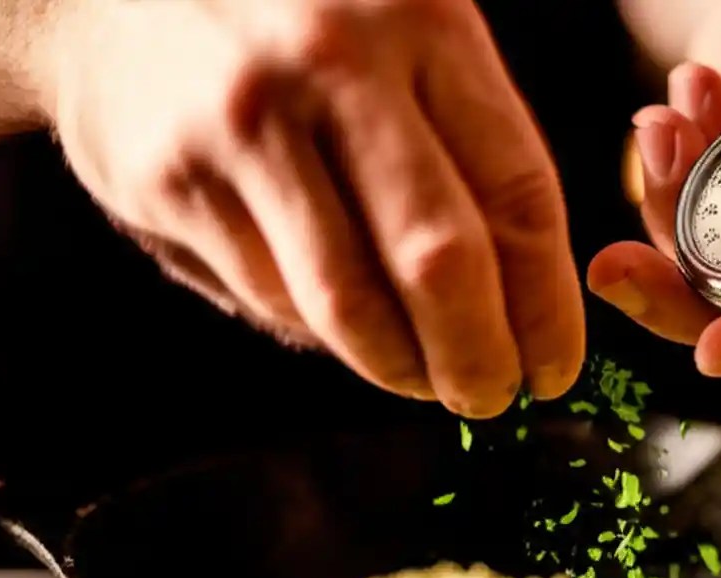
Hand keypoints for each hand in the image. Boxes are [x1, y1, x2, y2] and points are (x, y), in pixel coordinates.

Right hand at [47, 0, 583, 416]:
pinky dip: (320, 332)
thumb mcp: (404, 32)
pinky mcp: (167, 178)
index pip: (519, 196)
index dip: (547, 305)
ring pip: (347, 302)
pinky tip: (341, 328)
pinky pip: (269, 295)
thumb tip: (521, 299)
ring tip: (424, 380)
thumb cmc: (297, 19)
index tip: (553, 366)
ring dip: (399, 366)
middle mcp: (335, 68)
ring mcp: (245, 126)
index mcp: (423, 25)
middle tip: (491, 398)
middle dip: (478, 359)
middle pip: (439, 264)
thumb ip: (467, 140)